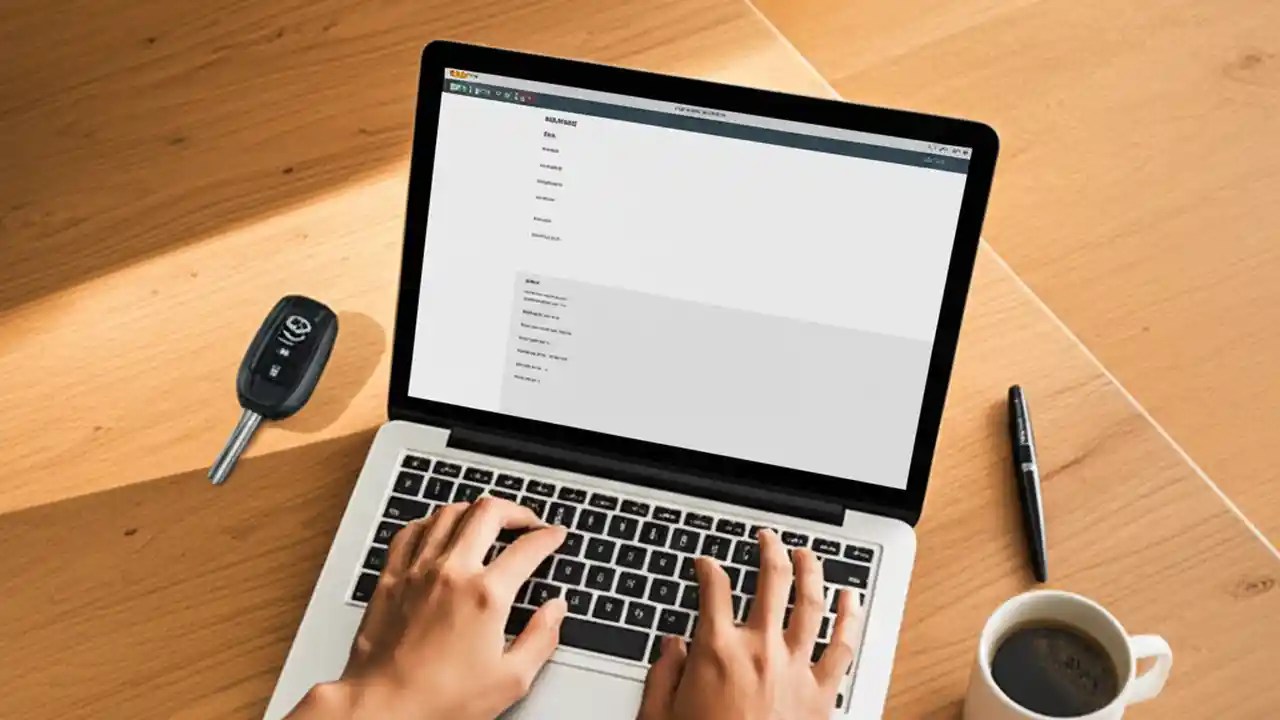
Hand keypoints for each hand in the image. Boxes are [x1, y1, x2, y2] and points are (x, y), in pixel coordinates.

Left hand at [287, 498, 567, 719]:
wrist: (383, 709)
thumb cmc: (441, 701)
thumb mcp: (510, 679)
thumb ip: (541, 638)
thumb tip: (555, 610)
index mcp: (486, 595)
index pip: (528, 548)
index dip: (549, 536)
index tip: (554, 535)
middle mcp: (451, 572)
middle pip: (488, 512)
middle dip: (516, 511)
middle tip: (527, 522)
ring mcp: (417, 571)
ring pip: (448, 513)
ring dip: (475, 511)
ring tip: (487, 520)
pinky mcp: (390, 578)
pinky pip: (410, 532)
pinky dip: (430, 522)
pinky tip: (438, 530)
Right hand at [637, 529, 863, 719]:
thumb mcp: (658, 717)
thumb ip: (662, 673)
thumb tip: (671, 644)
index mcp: (717, 651)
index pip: (712, 587)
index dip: (706, 567)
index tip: (705, 563)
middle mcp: (760, 650)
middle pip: (771, 580)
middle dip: (768, 549)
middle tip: (766, 537)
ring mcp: (795, 669)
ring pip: (811, 603)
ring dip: (811, 570)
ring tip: (807, 553)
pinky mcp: (822, 695)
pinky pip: (843, 647)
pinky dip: (849, 618)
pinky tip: (849, 599)